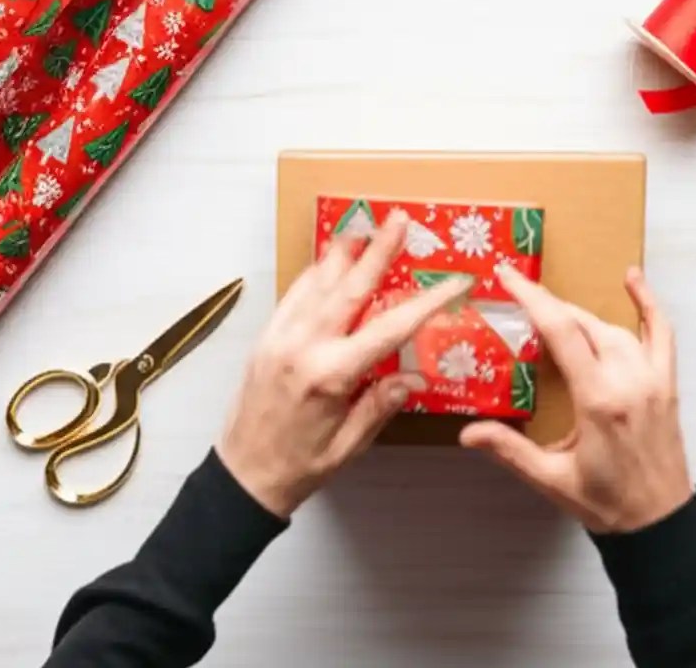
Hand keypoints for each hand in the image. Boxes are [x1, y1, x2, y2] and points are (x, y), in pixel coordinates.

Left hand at [218, 210, 470, 518]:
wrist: (242, 476)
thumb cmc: (300, 466)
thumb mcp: (349, 445)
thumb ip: (381, 404)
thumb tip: (414, 377)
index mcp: (331, 375)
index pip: (389, 328)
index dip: (425, 303)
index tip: (453, 283)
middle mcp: (303, 347)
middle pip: (349, 287)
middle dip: (378, 250)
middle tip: (399, 220)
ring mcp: (279, 338)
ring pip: (317, 283)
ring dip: (342, 253)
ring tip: (364, 228)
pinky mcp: (264, 338)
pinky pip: (293, 296)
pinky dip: (314, 275)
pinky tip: (329, 263)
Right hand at [460, 265, 692, 533]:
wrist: (659, 523)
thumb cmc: (606, 503)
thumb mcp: (551, 480)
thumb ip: (510, 450)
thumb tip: (468, 433)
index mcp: (599, 399)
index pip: (561, 331)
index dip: (532, 298)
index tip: (508, 277)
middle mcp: (629, 380)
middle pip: (584, 324)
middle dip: (548, 304)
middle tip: (517, 293)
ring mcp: (652, 378)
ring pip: (613, 327)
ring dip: (581, 314)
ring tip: (551, 309)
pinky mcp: (666, 383)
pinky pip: (661, 332)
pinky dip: (648, 304)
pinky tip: (631, 279)